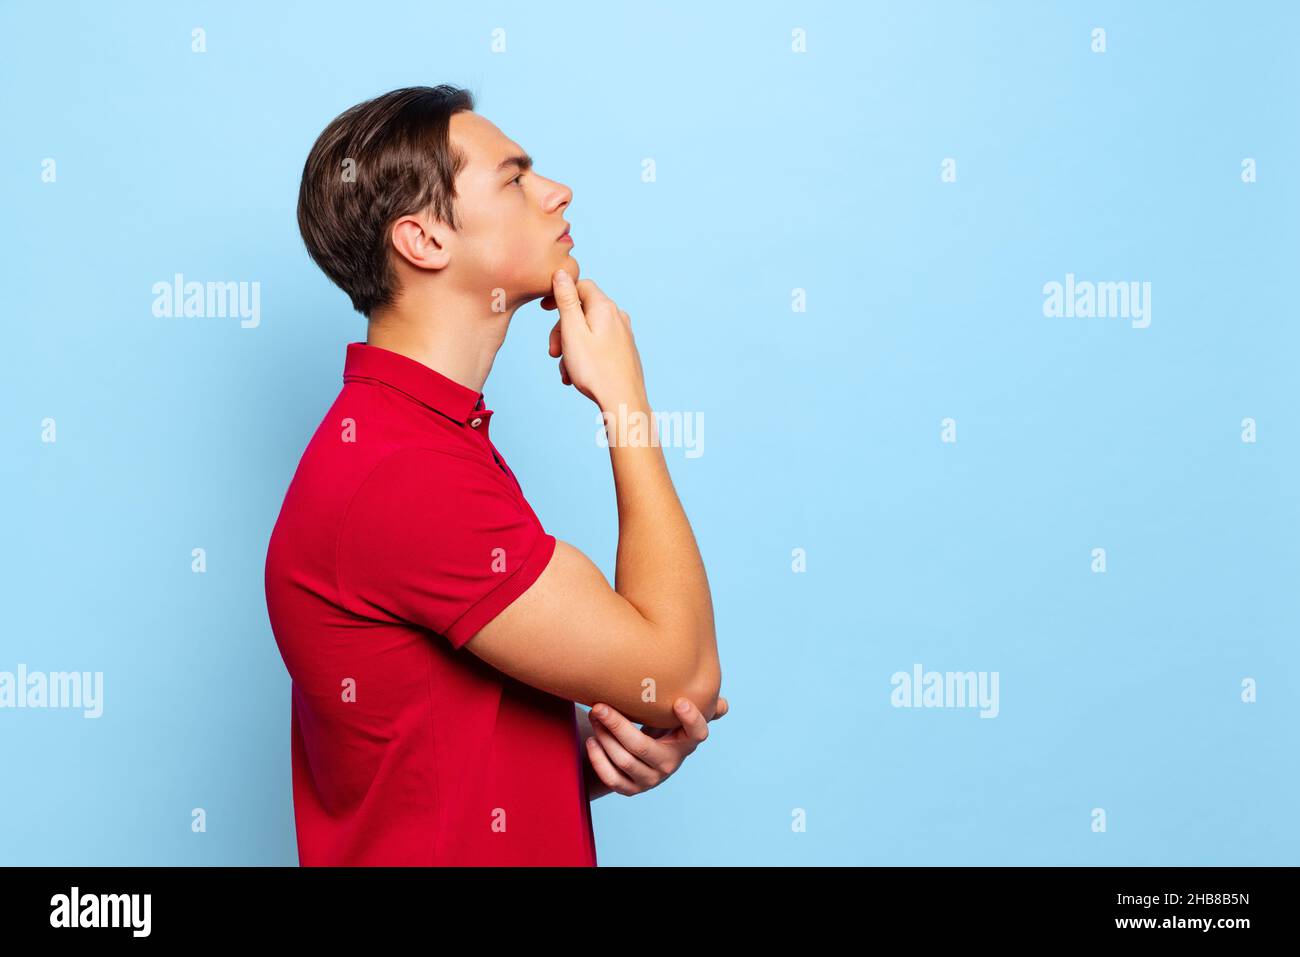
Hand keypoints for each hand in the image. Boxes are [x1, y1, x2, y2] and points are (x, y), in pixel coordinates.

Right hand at [544, 270, 644, 404]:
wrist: (623, 402)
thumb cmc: (595, 370)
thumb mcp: (573, 331)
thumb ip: (566, 300)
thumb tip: (562, 273)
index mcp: (605, 308)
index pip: (580, 285)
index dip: (559, 293)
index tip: (544, 308)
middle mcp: (618, 317)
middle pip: (582, 311)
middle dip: (562, 330)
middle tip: (553, 352)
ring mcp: (623, 334)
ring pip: (587, 332)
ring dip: (571, 348)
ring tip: (566, 371)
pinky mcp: (624, 351)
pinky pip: (597, 346)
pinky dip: (583, 357)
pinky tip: (576, 376)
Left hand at [582, 695, 728, 796]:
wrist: (638, 759)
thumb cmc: (659, 730)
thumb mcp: (675, 720)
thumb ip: (695, 710)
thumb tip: (725, 706)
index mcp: (685, 744)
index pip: (696, 734)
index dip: (690, 720)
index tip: (679, 701)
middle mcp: (670, 764)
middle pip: (642, 747)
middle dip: (618, 725)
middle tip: (600, 705)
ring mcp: (650, 780)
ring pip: (624, 761)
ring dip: (604, 737)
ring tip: (594, 717)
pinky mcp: (631, 790)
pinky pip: (611, 778)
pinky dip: (599, 759)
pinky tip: (592, 741)